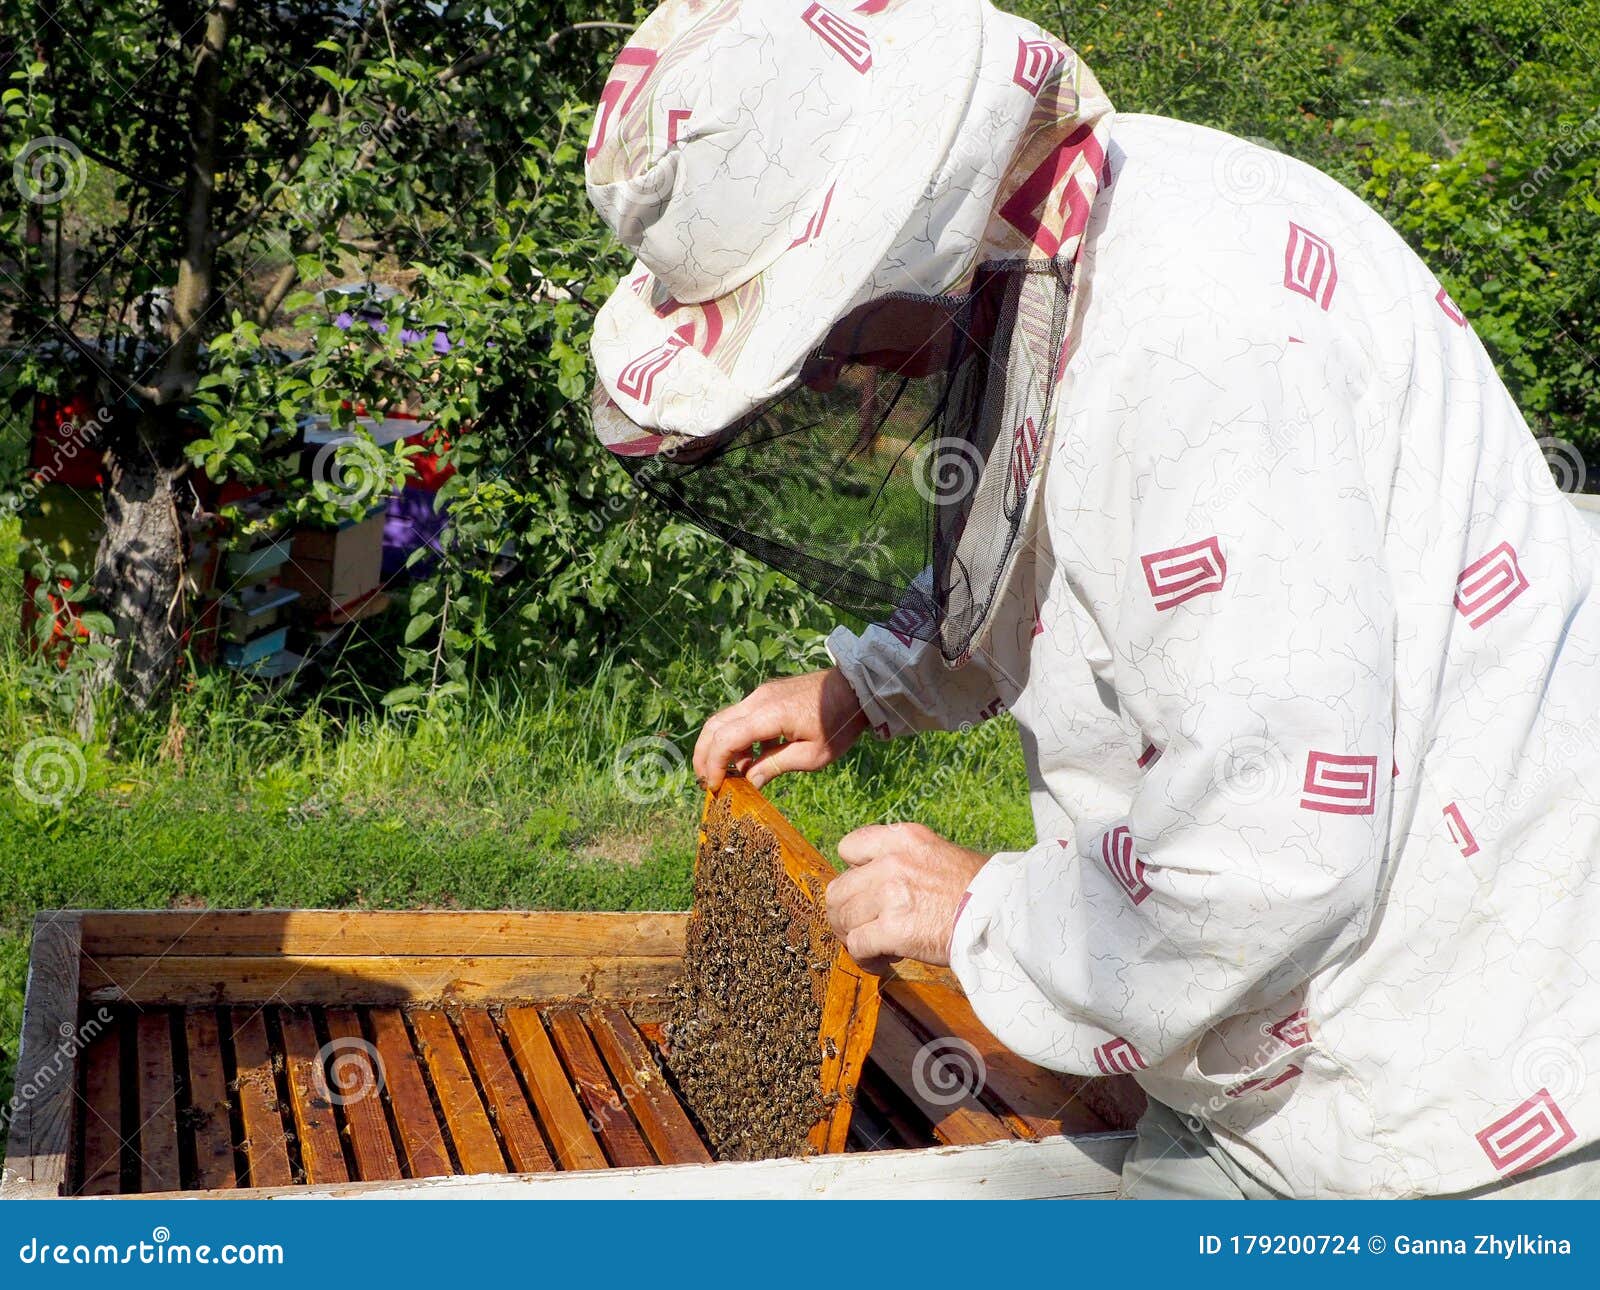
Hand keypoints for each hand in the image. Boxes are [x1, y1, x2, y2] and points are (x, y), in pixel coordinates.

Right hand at [693, 667, 869, 791]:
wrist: (858, 689)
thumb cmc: (840, 724)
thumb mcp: (812, 756)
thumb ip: (774, 767)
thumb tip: (747, 784)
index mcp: (769, 715)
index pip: (725, 739)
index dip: (714, 765)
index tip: (715, 787)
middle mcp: (758, 700)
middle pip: (714, 726)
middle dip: (705, 756)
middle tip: (708, 782)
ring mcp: (761, 694)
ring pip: (725, 720)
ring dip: (722, 747)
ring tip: (735, 774)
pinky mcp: (768, 694)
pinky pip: (741, 716)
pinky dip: (738, 738)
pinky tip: (754, 758)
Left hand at [824, 822, 988, 972]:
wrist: (1004, 912)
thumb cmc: (979, 888)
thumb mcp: (939, 853)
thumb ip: (904, 860)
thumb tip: (876, 883)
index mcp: (903, 838)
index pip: (849, 847)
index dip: (851, 873)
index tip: (864, 892)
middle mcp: (892, 862)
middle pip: (839, 890)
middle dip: (846, 914)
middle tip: (862, 929)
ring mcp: (891, 895)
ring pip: (844, 919)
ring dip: (854, 937)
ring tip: (875, 947)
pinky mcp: (894, 930)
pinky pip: (858, 946)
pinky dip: (864, 959)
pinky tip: (882, 962)